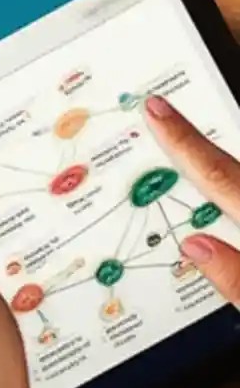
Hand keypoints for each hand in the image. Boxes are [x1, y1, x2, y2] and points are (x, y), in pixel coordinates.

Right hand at [145, 94, 239, 299]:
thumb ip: (236, 279)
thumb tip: (194, 245)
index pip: (218, 176)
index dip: (182, 141)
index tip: (155, 107)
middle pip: (236, 171)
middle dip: (199, 147)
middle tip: (161, 116)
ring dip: (220, 173)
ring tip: (186, 159)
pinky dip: (229, 196)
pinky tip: (220, 205)